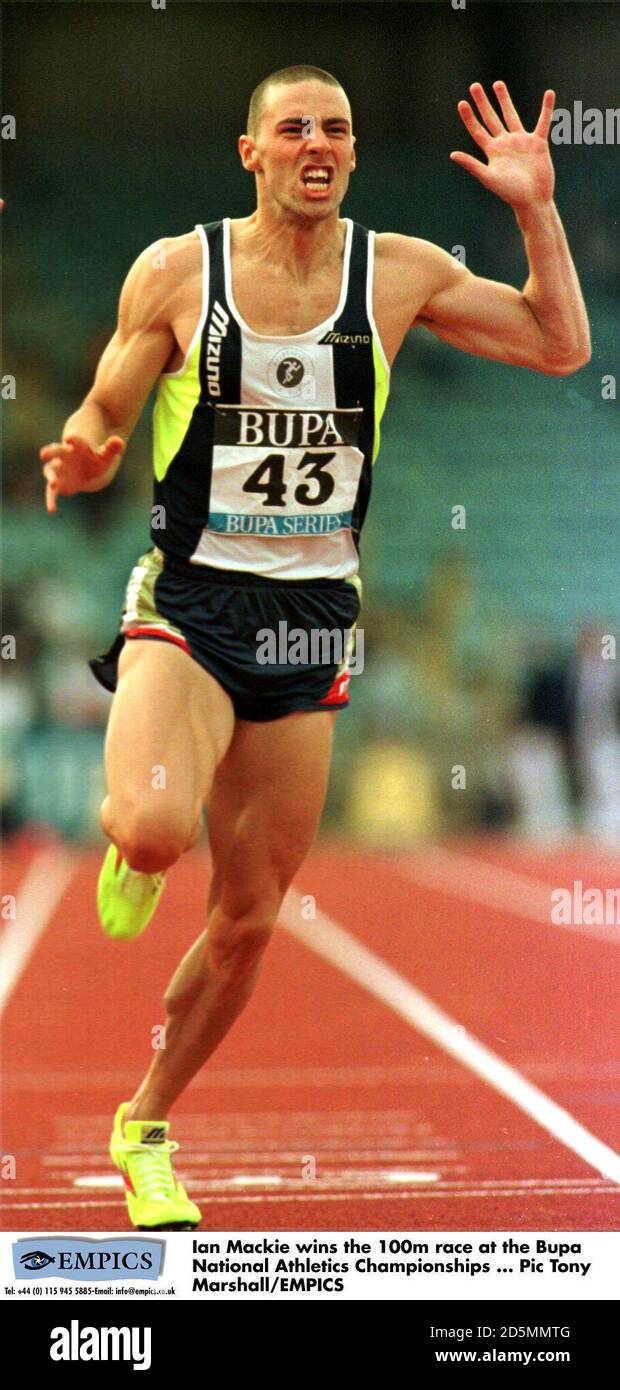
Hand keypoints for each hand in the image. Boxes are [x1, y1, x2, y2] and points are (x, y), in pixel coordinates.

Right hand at [40, 433, 124, 512]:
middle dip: (50, 452)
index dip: (73, 439)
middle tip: (43, 454)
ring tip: (53, 483)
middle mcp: (64, 455)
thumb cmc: (96, 459)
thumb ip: (112, 448)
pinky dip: (51, 500)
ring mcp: (58, 468)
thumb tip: (119, 441)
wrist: (86, 468)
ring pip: (50, 470)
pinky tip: (52, 510)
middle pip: (56, 451)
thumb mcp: (106, 455)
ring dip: (50, 476)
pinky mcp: (57, 482)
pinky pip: (52, 491)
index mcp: (77, 446)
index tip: (70, 437)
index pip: (75, 441)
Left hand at [450, 81, 555, 210]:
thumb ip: (472, 165)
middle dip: (482, 102)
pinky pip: (543, 121)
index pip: (478, 130)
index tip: (462, 102)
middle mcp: (505, 144)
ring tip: (497, 84)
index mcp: (493, 152)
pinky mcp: (538, 143)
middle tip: (474, 86)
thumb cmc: (510, 193)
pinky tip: (549, 94)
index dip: (469, 117)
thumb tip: (452, 154)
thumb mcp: (489, 178)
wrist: (533, 200)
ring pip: (511, 115)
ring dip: (504, 100)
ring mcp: (521, 142)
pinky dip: (547, 108)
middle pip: (491, 118)